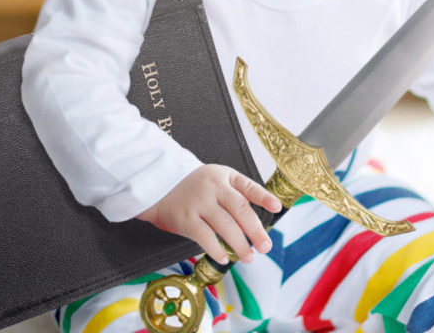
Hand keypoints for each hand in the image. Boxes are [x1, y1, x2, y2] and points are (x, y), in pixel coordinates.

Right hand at [135, 164, 283, 264]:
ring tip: (249, 257)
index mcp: (223, 176)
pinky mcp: (185, 217)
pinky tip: (224, 258)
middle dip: (255, 230)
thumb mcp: (213, 179)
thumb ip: (232, 194)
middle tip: (265, 246)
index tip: (277, 207)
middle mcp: (213, 187)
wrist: (155, 184)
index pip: (247, 186)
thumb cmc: (190, 187)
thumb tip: (254, 224)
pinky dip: (216, 249)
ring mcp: (198, 202)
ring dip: (240, 245)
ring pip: (226, 226)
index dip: (264, 197)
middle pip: (240, 209)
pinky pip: (205, 236)